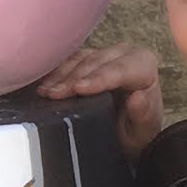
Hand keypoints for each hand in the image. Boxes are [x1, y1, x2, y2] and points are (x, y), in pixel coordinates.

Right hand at [35, 42, 163, 162]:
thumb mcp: (143, 130)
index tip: (79, 89)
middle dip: (73, 78)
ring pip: (80, 59)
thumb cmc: (136, 130)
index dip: (99, 78)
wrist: (128, 132)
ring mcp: (104, 54)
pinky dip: (55, 72)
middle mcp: (125, 54)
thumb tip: (137, 98)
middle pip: (96, 62)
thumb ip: (143, 114)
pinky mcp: (87, 58)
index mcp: (144, 66)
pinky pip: (68, 60)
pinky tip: (42, 84)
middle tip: (53, 95)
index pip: (121, 69)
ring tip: (44, 92)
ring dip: (60, 75)